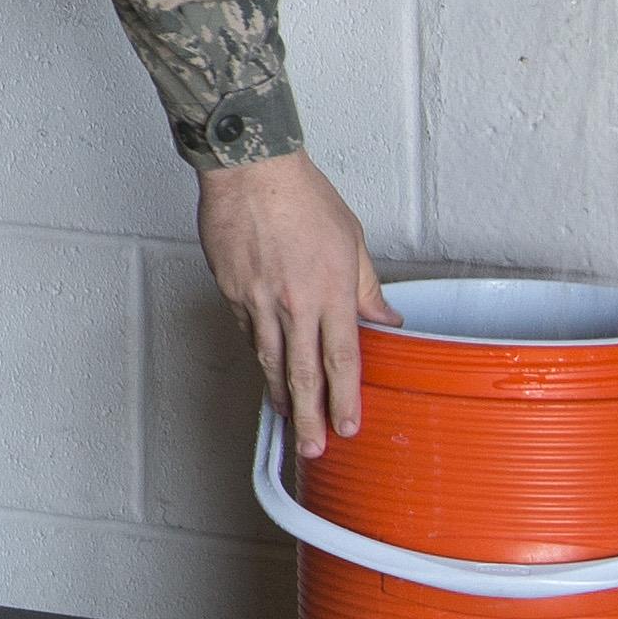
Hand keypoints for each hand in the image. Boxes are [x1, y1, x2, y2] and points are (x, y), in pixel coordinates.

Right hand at [201, 150, 392, 459]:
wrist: (250, 170)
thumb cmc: (301, 196)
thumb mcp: (350, 240)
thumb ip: (367, 287)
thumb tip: (386, 318)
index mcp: (329, 291)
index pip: (340, 359)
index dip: (345, 398)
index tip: (349, 426)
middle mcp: (292, 302)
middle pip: (302, 373)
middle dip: (309, 416)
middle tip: (313, 448)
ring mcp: (257, 300)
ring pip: (269, 360)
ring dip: (280, 395)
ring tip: (288, 419)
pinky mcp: (231, 291)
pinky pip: (249, 332)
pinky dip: (259, 354)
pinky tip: (266, 367)